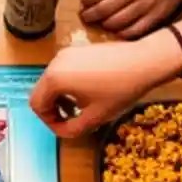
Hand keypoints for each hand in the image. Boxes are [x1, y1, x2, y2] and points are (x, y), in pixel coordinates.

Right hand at [29, 37, 180, 137]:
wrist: (144, 61)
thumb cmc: (120, 89)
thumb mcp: (94, 117)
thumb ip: (72, 129)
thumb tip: (63, 132)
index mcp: (55, 79)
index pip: (37, 105)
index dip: (49, 121)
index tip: (65, 128)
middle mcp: (55, 62)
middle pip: (41, 91)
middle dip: (53, 109)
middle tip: (71, 119)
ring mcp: (66, 53)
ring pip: (52, 81)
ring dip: (60, 97)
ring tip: (80, 106)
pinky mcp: (77, 49)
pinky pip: (62, 70)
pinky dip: (67, 84)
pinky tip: (87, 91)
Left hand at [79, 0, 181, 38]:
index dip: (86, 1)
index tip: (83, 4)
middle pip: (104, 8)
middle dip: (90, 15)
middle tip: (86, 16)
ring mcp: (148, 4)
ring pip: (117, 22)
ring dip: (104, 24)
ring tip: (101, 21)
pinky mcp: (158, 16)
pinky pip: (134, 31)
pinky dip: (122, 32)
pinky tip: (118, 28)